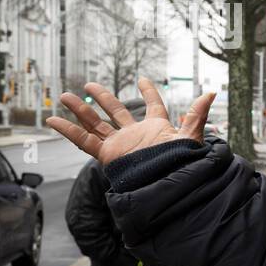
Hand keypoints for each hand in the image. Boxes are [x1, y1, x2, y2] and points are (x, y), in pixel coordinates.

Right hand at [45, 79, 216, 165]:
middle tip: (89, 84)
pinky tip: (53, 119)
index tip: (143, 79)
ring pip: (96, 123)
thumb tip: (212, 92)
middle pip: (115, 112)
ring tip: (64, 96)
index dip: (149, 92)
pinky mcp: (108, 155)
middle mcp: (136, 134)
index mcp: (157, 128)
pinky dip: (69, 131)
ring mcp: (120, 144)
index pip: (154, 105)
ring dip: (80, 110)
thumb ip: (198, 114)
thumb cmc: (182, 164)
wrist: (169, 186)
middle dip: (103, 98)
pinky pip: (84, 141)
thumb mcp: (192, 137)